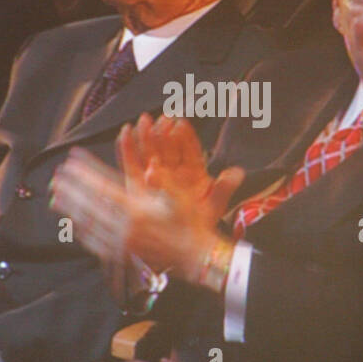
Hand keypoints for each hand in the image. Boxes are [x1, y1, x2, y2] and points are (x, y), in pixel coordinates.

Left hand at [50, 144, 238, 283]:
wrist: (196, 257)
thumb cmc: (191, 224)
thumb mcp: (182, 198)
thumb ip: (163, 181)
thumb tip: (149, 168)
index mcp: (138, 211)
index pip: (103, 187)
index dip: (85, 172)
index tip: (71, 160)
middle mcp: (126, 229)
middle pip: (90, 205)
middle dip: (71, 188)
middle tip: (56, 175)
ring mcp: (122, 244)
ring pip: (88, 224)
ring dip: (70, 209)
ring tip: (56, 196)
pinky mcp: (122, 255)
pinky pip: (94, 242)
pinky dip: (81, 231)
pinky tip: (73, 223)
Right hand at [117, 113, 243, 228]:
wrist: (184, 243)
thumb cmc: (200, 223)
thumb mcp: (214, 205)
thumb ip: (224, 188)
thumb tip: (237, 173)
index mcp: (194, 173)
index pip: (190, 150)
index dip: (185, 137)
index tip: (180, 123)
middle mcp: (176, 172)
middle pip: (169, 148)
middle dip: (163, 133)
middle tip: (159, 119)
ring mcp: (159, 176)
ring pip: (151, 153)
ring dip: (146, 137)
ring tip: (142, 122)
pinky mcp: (142, 184)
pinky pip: (134, 165)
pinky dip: (128, 150)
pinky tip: (125, 136)